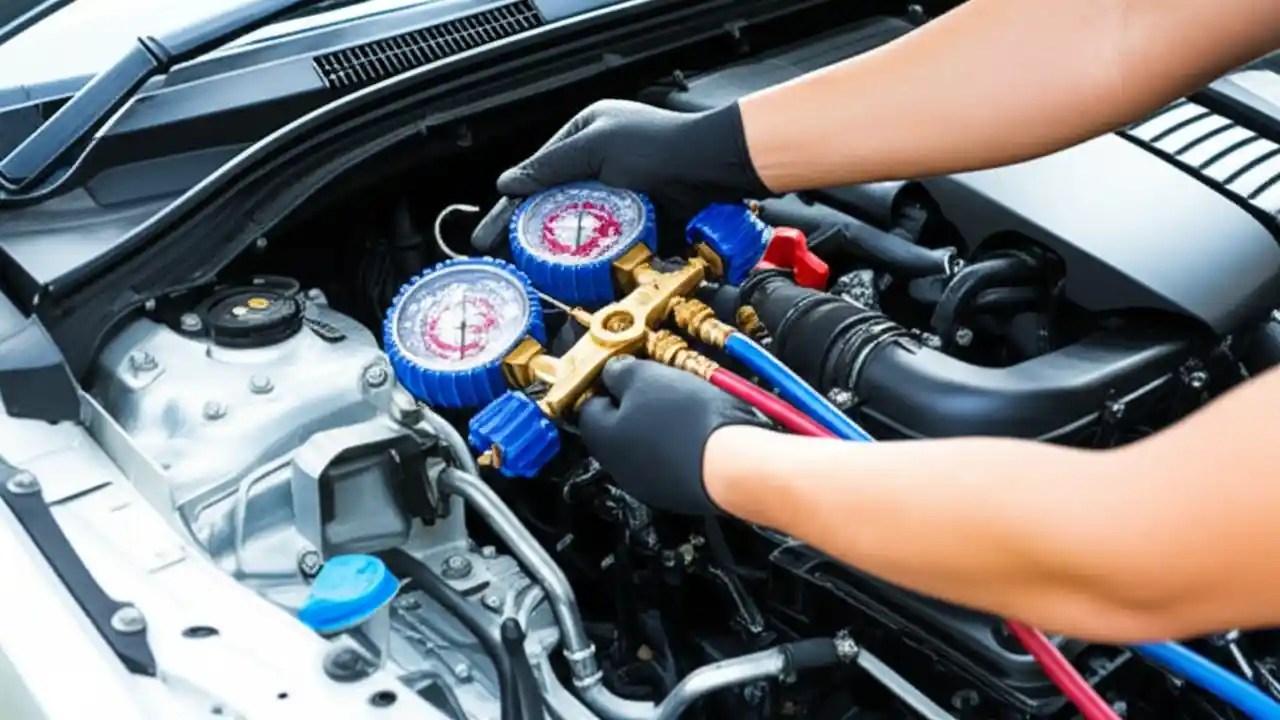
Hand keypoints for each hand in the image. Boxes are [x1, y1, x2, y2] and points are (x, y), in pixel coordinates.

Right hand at [472, 100, 768, 252]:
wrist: (710, 167)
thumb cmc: (661, 145)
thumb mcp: (594, 148)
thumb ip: (550, 167)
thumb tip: (509, 183)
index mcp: (585, 131)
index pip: (537, 172)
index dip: (511, 205)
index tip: (489, 234)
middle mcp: (600, 158)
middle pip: (555, 200)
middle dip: (531, 230)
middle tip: (508, 257)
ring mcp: (620, 188)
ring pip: (580, 223)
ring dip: (562, 244)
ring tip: (536, 268)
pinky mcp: (639, 214)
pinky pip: (608, 236)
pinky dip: (593, 251)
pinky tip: (578, 268)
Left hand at [577, 357, 770, 513]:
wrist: (737, 466)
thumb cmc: (689, 421)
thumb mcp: (646, 377)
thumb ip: (620, 372)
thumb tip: (612, 371)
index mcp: (603, 438)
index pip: (588, 405)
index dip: (606, 382)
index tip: (625, 369)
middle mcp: (620, 467)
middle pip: (619, 427)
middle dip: (638, 403)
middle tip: (662, 383)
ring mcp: (651, 485)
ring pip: (648, 445)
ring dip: (663, 425)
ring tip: (688, 404)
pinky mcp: (681, 494)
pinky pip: (674, 461)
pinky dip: (683, 446)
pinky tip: (703, 431)